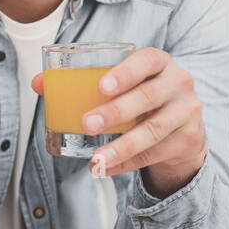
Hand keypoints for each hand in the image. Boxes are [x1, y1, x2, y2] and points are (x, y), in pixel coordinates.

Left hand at [30, 47, 205, 197]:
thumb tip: (39, 82)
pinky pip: (155, 154)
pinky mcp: (189, 139)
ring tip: (96, 158)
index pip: (147, 60)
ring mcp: (187, 112)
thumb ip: (81, 81)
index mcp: (158, 63)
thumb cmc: (139, 96)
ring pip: (152, 130)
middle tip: (86, 123)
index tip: (101, 87)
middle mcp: (178, 83)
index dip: (125, 72)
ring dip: (122, 146)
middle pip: (147, 97)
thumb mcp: (120, 84)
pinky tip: (105, 168)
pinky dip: (127, 163)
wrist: (181, 126)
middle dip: (115, 112)